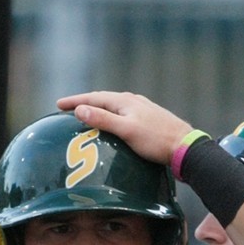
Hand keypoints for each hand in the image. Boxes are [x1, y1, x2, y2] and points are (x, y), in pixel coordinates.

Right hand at [56, 91, 192, 165]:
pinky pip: (122, 114)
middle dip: (84, 103)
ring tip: (86, 116)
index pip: (94, 97)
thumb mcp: (126, 130)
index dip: (75, 101)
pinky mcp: (148, 120)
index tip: (58, 104)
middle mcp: (133, 101)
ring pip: (113, 106)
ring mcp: (141, 110)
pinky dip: (110, 117)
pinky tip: (111, 126)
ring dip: (97, 110)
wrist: (185, 147)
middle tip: (67, 109)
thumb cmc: (156, 140)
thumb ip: (103, 120)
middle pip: (102, 100)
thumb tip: (80, 110)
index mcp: (125, 101)